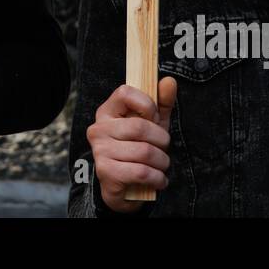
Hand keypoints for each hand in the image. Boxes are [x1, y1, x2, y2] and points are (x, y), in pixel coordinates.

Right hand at [88, 79, 176, 212]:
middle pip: (140, 127)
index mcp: (107, 112)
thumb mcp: (152, 125)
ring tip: (162, 165)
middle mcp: (99, 129)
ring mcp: (100, 150)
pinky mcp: (106, 172)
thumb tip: (169, 81)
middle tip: (164, 148)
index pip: (124, 93)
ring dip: (162, 162)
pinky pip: (141, 172)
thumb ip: (161, 103)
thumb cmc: (138, 149)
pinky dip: (157, 178)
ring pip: (144, 152)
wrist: (124, 187)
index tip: (155, 118)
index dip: (147, 104)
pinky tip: (159, 179)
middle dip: (162, 140)